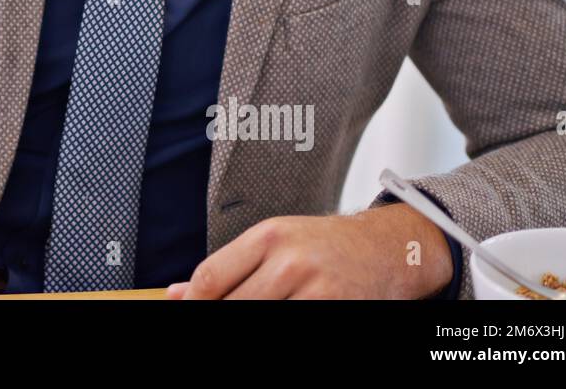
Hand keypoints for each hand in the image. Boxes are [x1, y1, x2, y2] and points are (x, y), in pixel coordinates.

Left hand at [165, 204, 452, 298]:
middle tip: (220, 315)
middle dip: (220, 314)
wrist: (388, 249)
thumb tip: (177, 293)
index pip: (211, 277)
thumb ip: (230, 266)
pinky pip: (293, 326)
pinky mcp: (334, 309)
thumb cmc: (326, 245)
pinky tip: (282, 316)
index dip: (193, 301)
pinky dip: (282, 327)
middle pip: (232, 305)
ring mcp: (314, 288)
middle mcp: (290, 261)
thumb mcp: (276, 241)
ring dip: (249, 321)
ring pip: (259, 318)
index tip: (187, 308)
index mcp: (269, 236)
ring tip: (260, 309)